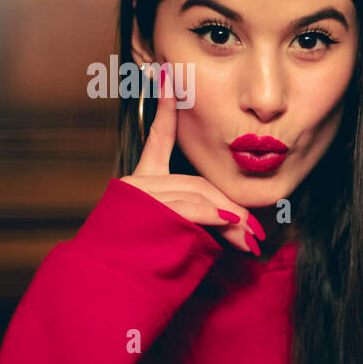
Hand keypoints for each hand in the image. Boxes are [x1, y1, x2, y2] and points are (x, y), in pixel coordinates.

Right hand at [119, 66, 263, 254]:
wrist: (107, 286)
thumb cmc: (143, 265)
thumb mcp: (175, 235)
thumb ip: (201, 218)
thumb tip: (239, 221)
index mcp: (141, 182)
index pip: (158, 138)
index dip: (167, 108)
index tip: (169, 77)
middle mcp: (138, 184)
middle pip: (199, 184)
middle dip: (230, 208)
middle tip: (255, 234)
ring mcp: (139, 195)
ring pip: (199, 198)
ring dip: (230, 221)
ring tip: (250, 242)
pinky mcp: (144, 209)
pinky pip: (189, 208)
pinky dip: (213, 215)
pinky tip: (230, 222)